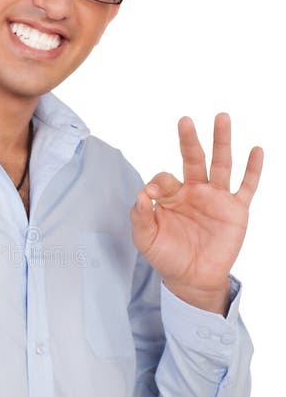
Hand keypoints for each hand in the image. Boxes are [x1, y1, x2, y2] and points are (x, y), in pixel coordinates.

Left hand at [130, 113, 262, 313]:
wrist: (192, 279)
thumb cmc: (168, 257)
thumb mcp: (146, 239)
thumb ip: (140, 216)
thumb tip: (142, 194)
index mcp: (172, 196)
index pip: (165, 177)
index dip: (159, 183)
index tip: (153, 194)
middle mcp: (195, 191)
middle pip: (193, 158)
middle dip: (189, 140)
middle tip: (185, 121)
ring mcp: (216, 198)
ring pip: (221, 164)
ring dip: (221, 141)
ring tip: (221, 118)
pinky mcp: (235, 210)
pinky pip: (246, 186)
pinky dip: (253, 169)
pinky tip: (256, 150)